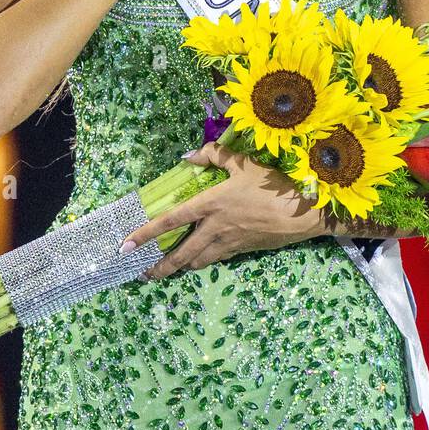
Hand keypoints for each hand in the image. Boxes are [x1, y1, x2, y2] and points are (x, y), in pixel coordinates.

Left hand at [123, 142, 326, 279]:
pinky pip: (216, 259)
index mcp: (209, 205)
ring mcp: (228, 243)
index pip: (170, 221)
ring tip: (166, 270)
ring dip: (179, 267)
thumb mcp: (244, 163)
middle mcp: (214, 228)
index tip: (126, 246)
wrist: (301, 214)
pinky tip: (201, 260)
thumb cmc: (271, 185)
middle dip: (160, 267)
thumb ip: (214, 155)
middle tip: (143, 274)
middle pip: (180, 254)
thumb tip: (189, 155)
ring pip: (196, 261)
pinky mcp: (242, 250)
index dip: (145, 234)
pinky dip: (203, 261)